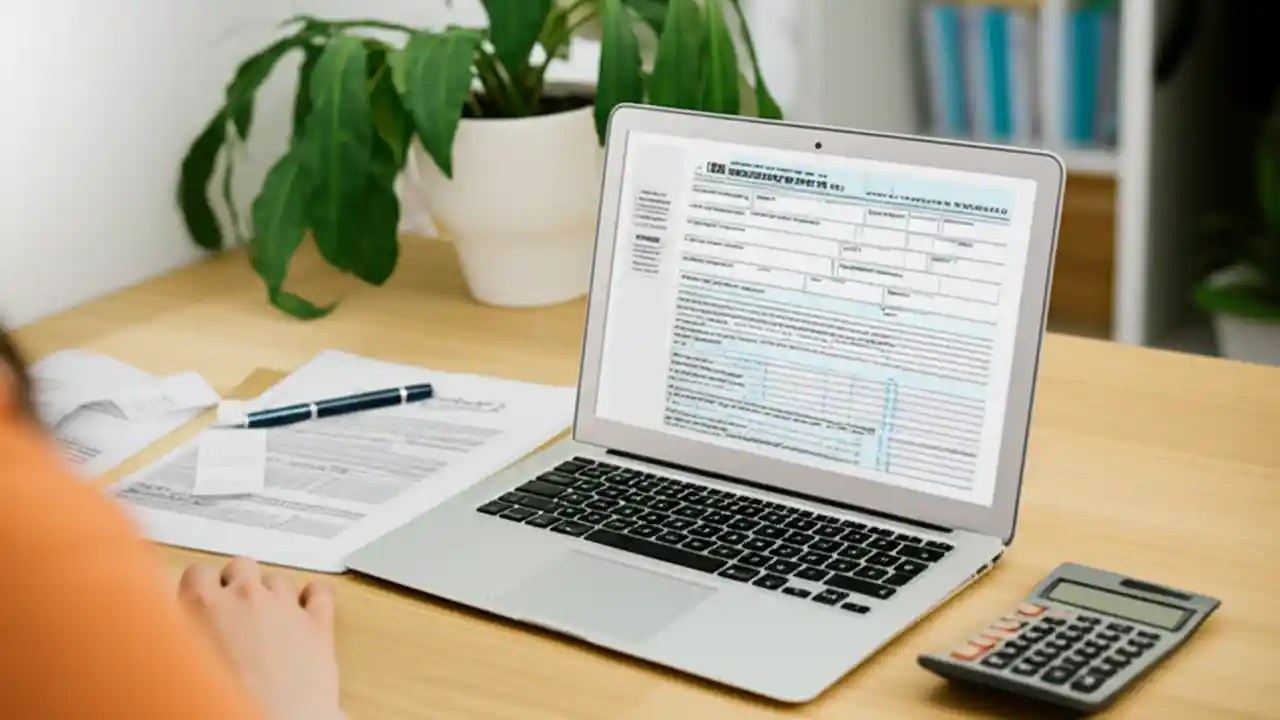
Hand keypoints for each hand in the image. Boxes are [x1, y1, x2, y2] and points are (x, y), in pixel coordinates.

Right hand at [179, 557, 343, 719]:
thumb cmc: (219, 706)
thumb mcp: (178, 667)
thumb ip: (184, 635)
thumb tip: (186, 633)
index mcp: (200, 606)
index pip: (197, 573)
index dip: (201, 589)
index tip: (201, 602)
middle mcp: (243, 597)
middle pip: (241, 567)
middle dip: (237, 584)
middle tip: (234, 613)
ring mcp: (283, 606)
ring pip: (278, 579)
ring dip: (271, 594)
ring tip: (267, 622)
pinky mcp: (317, 624)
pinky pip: (319, 593)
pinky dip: (313, 598)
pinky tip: (307, 611)